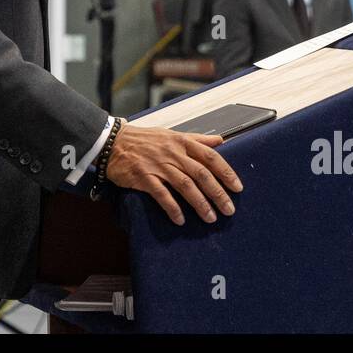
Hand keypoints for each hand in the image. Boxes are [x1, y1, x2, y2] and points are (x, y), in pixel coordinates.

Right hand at [103, 124, 242, 225]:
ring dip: (199, 204)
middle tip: (229, 209)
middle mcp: (173, 153)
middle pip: (201, 174)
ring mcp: (158, 165)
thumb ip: (197, 139)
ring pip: (185, 186)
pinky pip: (161, 194)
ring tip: (210, 218)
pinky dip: (172, 208)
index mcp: (182, 142)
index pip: (210, 157)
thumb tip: (220, 140)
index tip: (237, 187)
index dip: (226, 172)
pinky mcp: (144, 177)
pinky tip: (180, 219)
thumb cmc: (145, 139)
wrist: (114, 142)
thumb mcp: (173, 134)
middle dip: (217, 193)